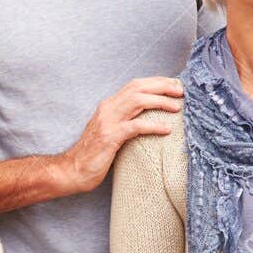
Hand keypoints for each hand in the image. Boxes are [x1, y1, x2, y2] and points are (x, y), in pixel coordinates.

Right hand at [61, 77, 184, 193]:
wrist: (72, 171)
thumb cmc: (94, 154)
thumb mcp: (111, 131)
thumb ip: (125, 121)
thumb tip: (148, 118)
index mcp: (109, 105)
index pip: (135, 85)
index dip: (156, 82)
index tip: (174, 84)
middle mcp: (107, 109)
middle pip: (138, 87)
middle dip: (161, 86)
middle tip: (180, 90)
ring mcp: (107, 122)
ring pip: (137, 101)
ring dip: (159, 101)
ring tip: (176, 106)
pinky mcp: (109, 137)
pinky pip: (135, 127)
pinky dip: (152, 126)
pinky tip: (166, 130)